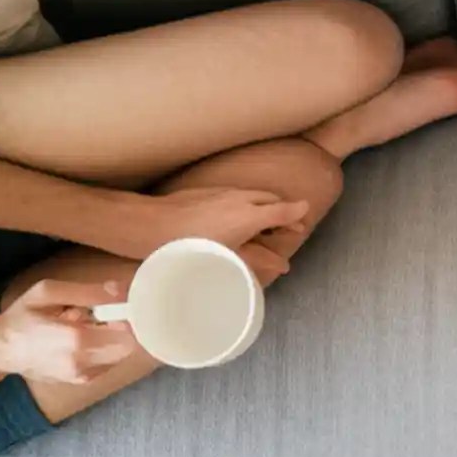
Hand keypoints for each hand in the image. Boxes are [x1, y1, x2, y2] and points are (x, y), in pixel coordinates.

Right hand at [0, 279, 138, 384]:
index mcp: (76, 340)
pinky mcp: (82, 381)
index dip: (128, 317)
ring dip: (112, 339)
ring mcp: (83, 376)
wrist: (0, 351)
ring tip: (88, 326)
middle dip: (122, 328)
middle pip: (128, 346)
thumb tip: (120, 290)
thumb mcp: (47, 293)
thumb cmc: (21, 317)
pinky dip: (104, 350)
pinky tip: (83, 340)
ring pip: (120, 355)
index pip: (127, 333)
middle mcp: (83, 363)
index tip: (119, 305)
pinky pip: (108, 363)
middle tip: (103, 314)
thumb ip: (86, 292)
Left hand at [114, 188, 308, 259]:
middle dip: (282, 211)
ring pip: (254, 196)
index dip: (296, 217)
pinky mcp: (208, 191)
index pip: (284, 210)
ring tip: (266, 224)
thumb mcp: (229, 257)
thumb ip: (259, 258)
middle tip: (288, 227)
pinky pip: (238, 196)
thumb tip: (284, 265)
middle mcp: (240, 199)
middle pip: (271, 200)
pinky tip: (239, 217)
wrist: (153, 225)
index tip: (303, 224)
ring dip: (265, 207)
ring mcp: (223, 192)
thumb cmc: (190, 246)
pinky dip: (248, 205)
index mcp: (249, 215)